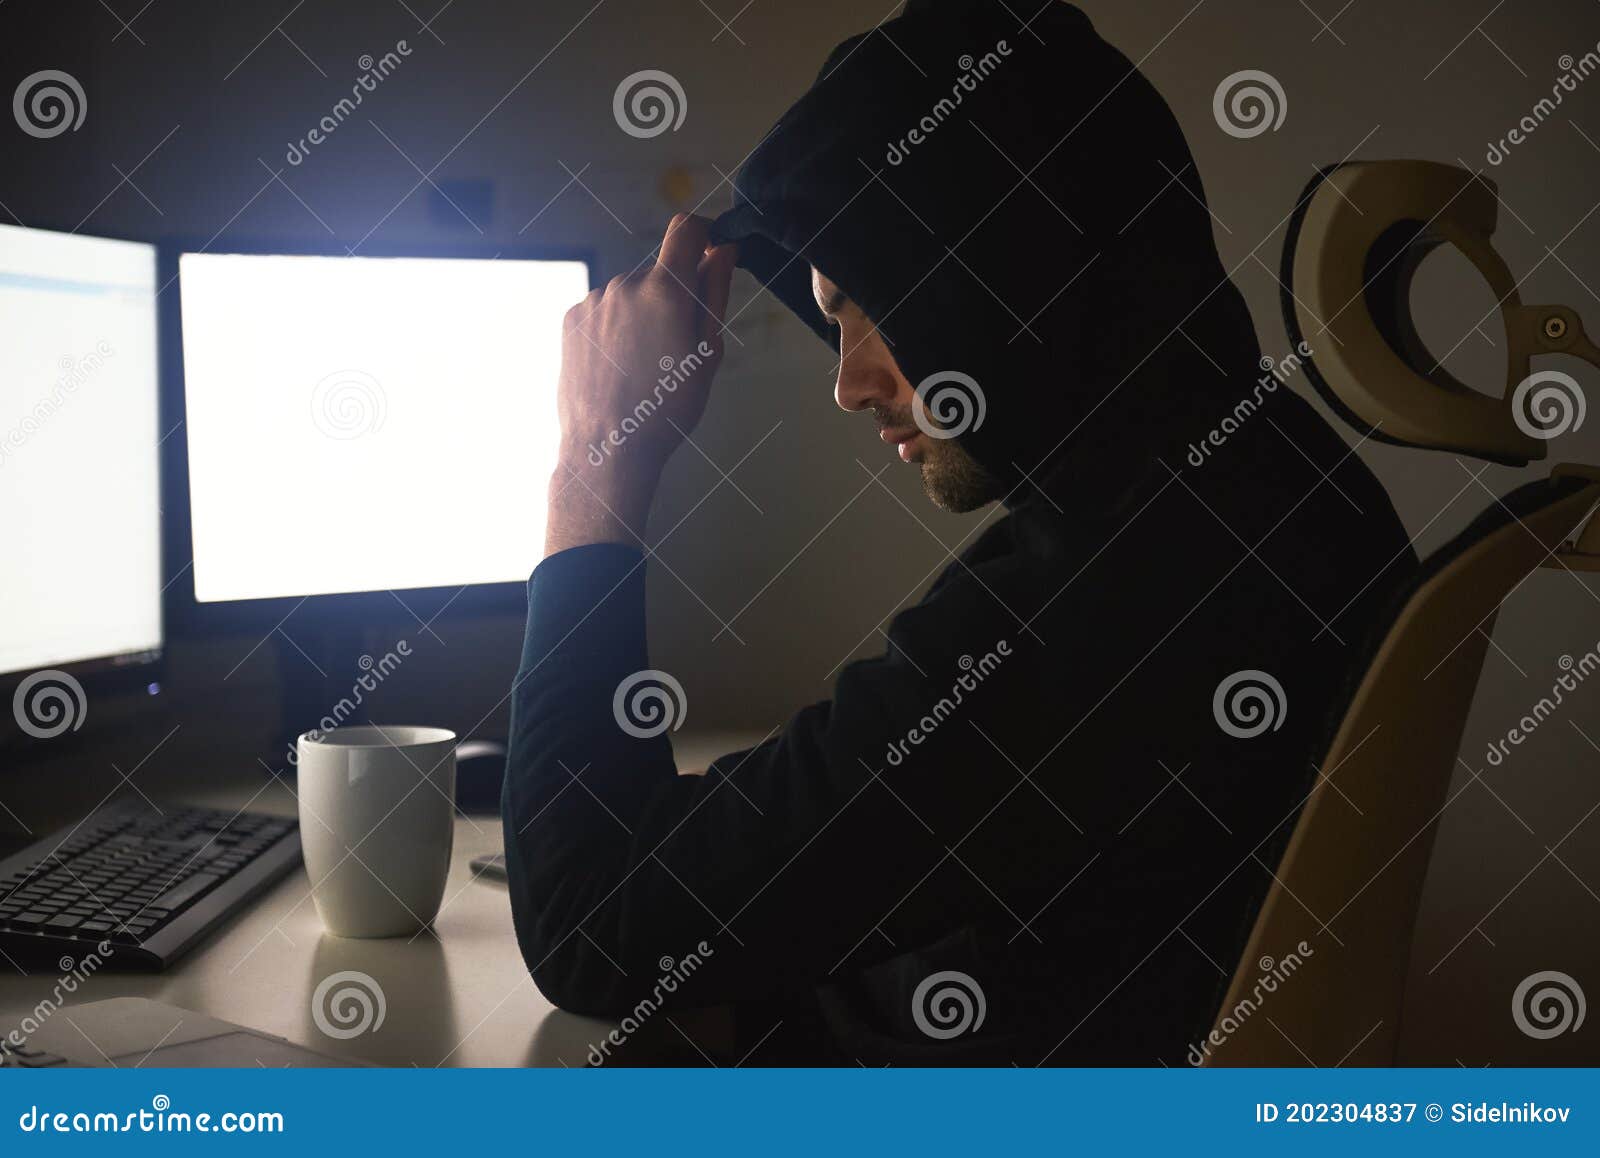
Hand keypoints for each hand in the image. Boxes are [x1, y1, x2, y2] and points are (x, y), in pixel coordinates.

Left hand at [546, 214, 736, 555]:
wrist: (608, 448)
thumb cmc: (667, 409)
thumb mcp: (707, 355)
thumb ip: (714, 294)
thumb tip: (722, 250)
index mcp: (664, 290)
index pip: (686, 229)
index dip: (704, 234)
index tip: (710, 252)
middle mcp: (624, 284)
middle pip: (659, 270)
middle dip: (673, 294)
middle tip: (676, 346)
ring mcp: (594, 301)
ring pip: (630, 292)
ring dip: (642, 313)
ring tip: (643, 364)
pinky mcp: (572, 319)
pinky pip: (604, 309)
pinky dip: (616, 326)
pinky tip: (618, 365)